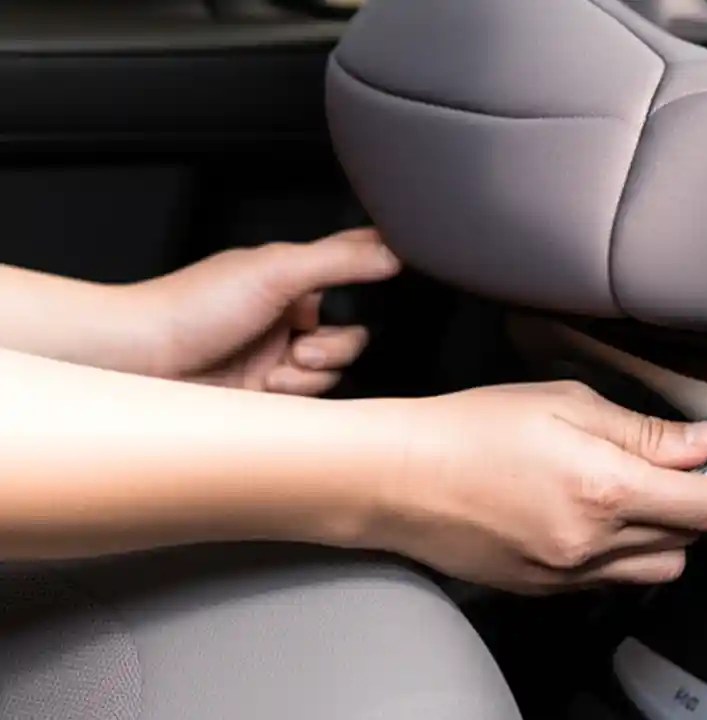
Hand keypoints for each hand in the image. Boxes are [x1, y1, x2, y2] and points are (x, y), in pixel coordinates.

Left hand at [136, 228, 399, 393]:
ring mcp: (276, 354)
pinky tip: (268, 387)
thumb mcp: (276, 270)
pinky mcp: (266, 392)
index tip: (394, 275)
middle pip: (351, 330)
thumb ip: (339, 261)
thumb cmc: (189, 307)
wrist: (139, 362)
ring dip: (314, 372)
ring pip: (334, 368)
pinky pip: (310, 395)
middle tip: (304, 346)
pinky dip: (298, 393)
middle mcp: (285, 313)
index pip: (348, 263)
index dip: (373, 270)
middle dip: (336, 345)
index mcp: (288, 275)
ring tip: (279, 370)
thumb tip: (394, 254)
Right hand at [360, 381, 706, 594]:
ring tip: (640, 496)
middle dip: (700, 505)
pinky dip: (622, 554)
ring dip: (667, 535)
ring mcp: (570, 573)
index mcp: (606, 488)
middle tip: (682, 469)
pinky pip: (612, 580)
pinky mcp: (546, 589)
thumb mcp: (566, 402)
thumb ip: (644, 430)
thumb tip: (703, 444)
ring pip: (658, 568)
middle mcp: (594, 542)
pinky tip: (597, 517)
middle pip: (690, 539)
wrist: (400, 477)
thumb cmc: (473, 428)